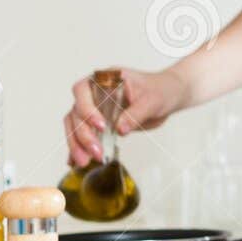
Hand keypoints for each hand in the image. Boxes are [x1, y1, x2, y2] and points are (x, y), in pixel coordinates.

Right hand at [63, 66, 186, 165]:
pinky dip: (79, 148)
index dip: (87, 108)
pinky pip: (83, 134)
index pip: (83, 90)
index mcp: (104, 79)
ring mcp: (94, 108)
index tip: (101, 125)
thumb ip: (136, 113)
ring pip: (75, 125)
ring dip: (78, 144)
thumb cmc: (159, 90)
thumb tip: (120, 129)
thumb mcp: (152, 100)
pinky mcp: (98, 123)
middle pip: (76, 112)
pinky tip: (77, 161)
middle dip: (83, 134)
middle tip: (96, 152)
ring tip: (85, 161)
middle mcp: (94, 92)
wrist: (166, 96)